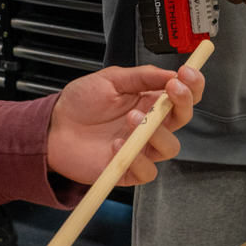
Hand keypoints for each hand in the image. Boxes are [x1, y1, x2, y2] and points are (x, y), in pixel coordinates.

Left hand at [47, 64, 203, 185]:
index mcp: (151, 101)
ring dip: (156, 133)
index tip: (187, 73)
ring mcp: (141, 149)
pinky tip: (115, 144)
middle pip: (183, 119)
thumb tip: (171, 73)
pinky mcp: (127, 171)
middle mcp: (151, 126)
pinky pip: (146, 171)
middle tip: (171, 90)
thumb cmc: (81, 102)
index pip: (183, 96)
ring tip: (132, 118)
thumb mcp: (111, 79)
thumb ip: (142, 76)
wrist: (53, 127)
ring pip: (170, 148)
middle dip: (183, 103)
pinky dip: (135, 159)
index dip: (193, 85)